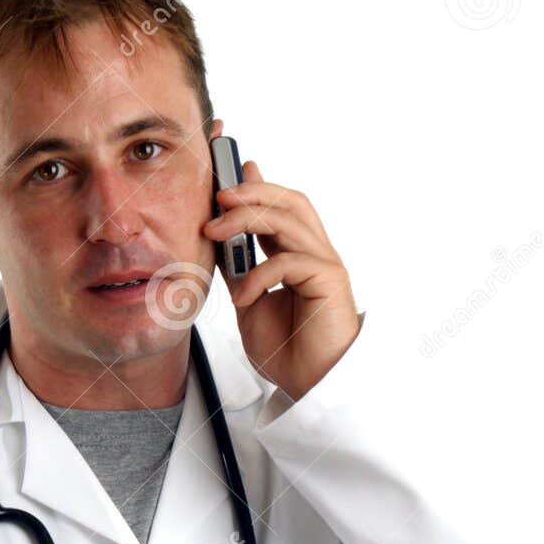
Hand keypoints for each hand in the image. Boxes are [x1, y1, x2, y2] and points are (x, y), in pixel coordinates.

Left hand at [202, 158, 361, 400]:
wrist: (309, 383)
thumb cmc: (285, 347)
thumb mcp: (248, 300)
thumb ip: (237, 268)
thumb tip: (217, 237)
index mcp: (294, 253)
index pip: (276, 205)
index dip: (254, 181)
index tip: (228, 160)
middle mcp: (312, 252)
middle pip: (288, 201)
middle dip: (252, 190)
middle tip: (218, 194)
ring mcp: (324, 263)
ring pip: (288, 220)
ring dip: (246, 219)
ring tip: (214, 231)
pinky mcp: (330, 280)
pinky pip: (290, 261)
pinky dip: (259, 274)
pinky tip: (243, 296)